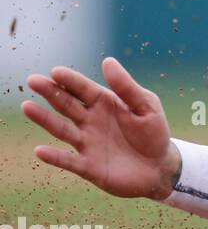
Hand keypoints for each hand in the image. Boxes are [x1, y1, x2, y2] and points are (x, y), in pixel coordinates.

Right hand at [22, 57, 179, 200]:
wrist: (159, 168)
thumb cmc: (153, 132)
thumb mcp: (146, 107)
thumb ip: (127, 88)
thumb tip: (108, 61)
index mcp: (105, 103)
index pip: (84, 88)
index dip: (70, 80)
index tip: (56, 71)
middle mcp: (90, 121)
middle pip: (67, 104)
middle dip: (51, 92)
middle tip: (33, 80)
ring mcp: (87, 143)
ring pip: (62, 129)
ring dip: (45, 119)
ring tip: (27, 107)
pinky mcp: (88, 166)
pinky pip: (68, 161)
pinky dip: (55, 157)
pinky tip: (40, 150)